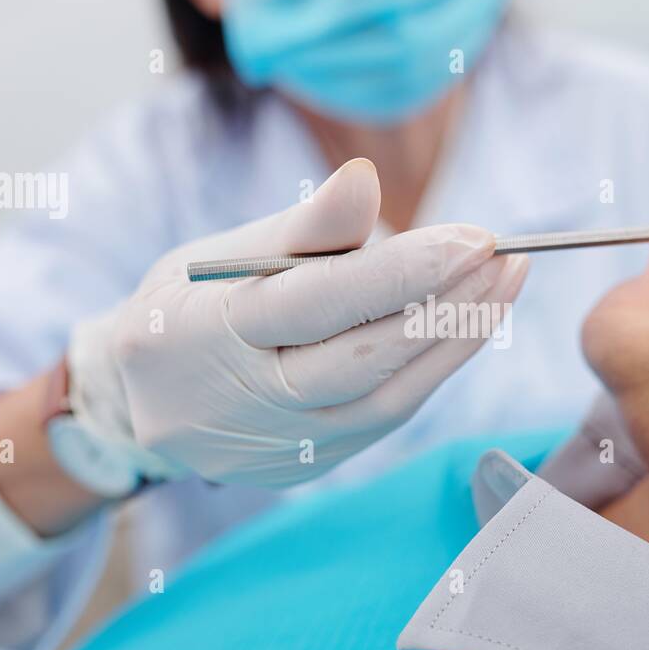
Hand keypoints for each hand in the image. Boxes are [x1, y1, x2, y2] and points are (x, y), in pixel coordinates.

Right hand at [67, 158, 526, 487]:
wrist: (142, 403)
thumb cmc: (188, 308)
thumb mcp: (222, 253)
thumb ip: (303, 227)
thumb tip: (367, 181)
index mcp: (213, 332)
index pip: (322, 301)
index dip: (404, 271)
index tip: (475, 238)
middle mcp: (246, 402)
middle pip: (365, 359)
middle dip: (447, 308)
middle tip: (506, 259)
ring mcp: (278, 446)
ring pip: (386, 401)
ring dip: (456, 344)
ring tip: (502, 288)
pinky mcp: (306, 468)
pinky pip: (382, 420)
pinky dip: (429, 372)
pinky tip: (464, 329)